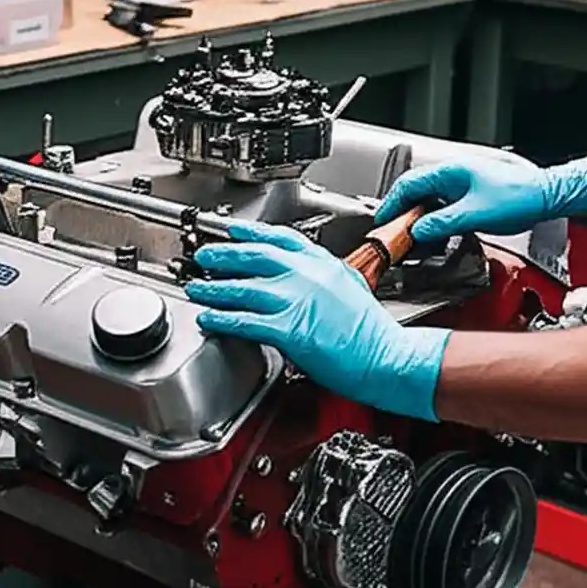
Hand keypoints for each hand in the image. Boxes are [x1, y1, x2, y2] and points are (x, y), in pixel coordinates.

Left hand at [185, 221, 449, 421]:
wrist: (388, 356)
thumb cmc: (373, 332)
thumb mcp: (350, 288)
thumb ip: (323, 279)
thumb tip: (302, 281)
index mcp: (324, 263)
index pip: (280, 239)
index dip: (251, 232)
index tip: (233, 230)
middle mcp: (308, 275)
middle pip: (255, 256)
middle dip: (223, 254)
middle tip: (203, 255)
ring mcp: (298, 300)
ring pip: (243, 287)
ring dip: (214, 288)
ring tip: (198, 288)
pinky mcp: (290, 329)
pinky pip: (246, 320)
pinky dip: (222, 319)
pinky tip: (209, 318)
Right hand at [376, 155, 586, 241]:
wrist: (547, 195)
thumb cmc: (520, 197)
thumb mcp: (475, 214)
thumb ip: (442, 223)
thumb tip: (417, 231)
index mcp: (450, 171)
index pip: (407, 185)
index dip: (391, 205)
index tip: (382, 222)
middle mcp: (453, 173)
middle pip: (414, 191)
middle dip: (401, 212)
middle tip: (393, 232)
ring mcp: (461, 181)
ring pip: (427, 198)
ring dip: (417, 216)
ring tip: (412, 235)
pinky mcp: (469, 192)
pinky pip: (441, 203)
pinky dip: (432, 217)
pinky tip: (435, 231)